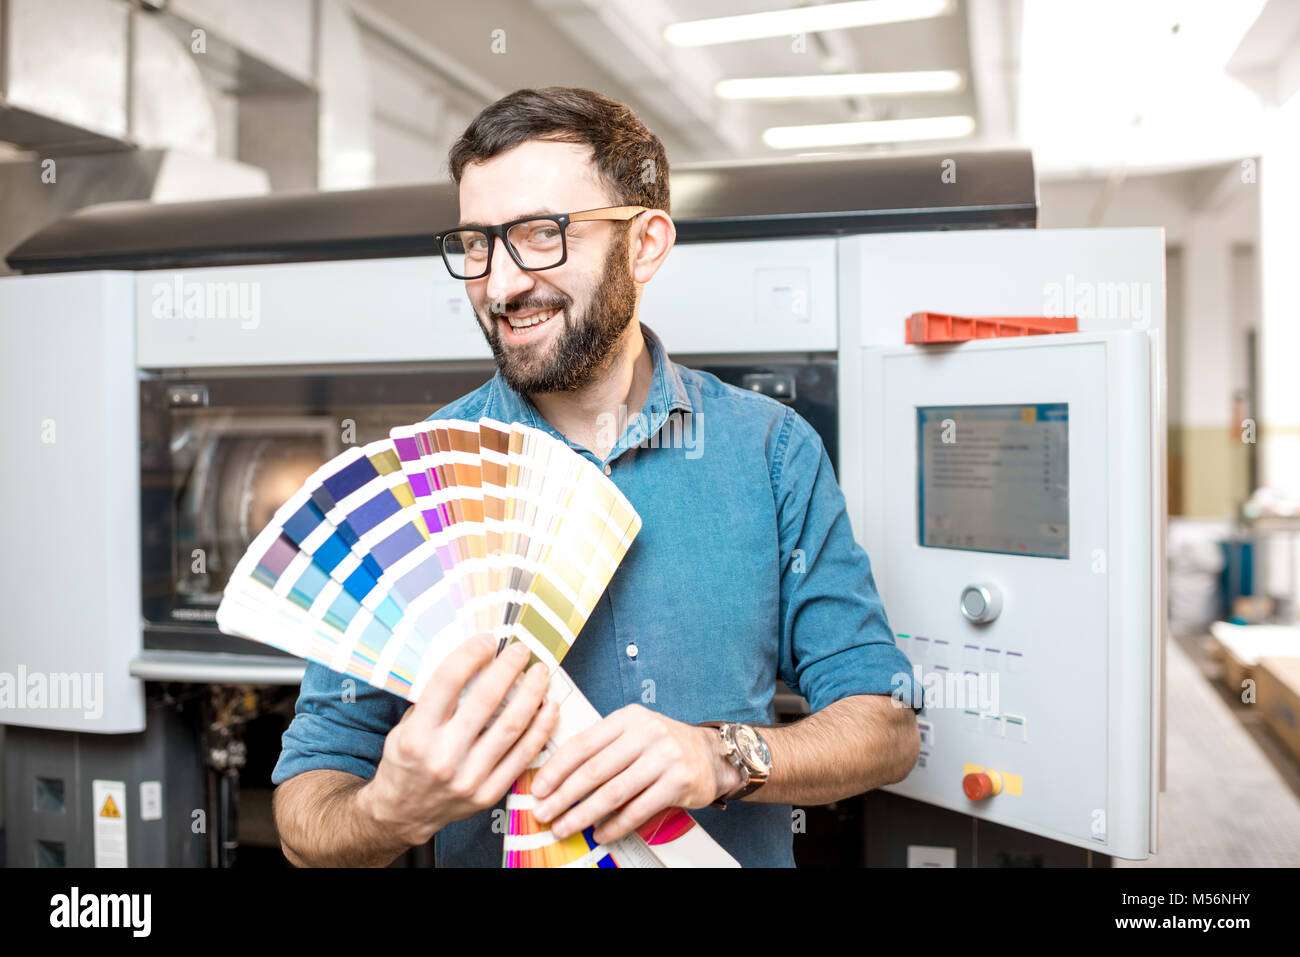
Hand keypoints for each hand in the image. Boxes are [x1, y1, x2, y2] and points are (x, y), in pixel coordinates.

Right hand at [358, 635, 559, 847]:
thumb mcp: (406, 726)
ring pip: (511, 727)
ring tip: (541, 673)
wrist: (404, 813)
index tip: (488, 640)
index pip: (447, 682)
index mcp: (417, 735)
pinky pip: (523, 756)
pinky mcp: (489, 794)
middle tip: (522, 650)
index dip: (471, 655)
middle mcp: (443, 757)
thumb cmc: (407, 760)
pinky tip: (550, 707)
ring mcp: (469, 778)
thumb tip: (475, 660)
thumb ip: (436, 699)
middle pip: (485, 701)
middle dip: (508, 668)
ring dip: (532, 694)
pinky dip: (541, 729)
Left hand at [529, 704, 743, 844]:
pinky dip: (615, 826)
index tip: (538, 788)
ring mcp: (664, 758)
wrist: (712, 755)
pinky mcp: (678, 783)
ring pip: (613, 793)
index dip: (557, 769)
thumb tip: (558, 774)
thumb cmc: (663, 745)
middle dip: (563, 796)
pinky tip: (600, 833)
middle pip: (594, 770)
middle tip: (544, 813)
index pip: (583, 744)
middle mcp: (646, 734)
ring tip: (564, 827)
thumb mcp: (634, 732)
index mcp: (628, 718)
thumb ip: (602, 746)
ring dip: (583, 814)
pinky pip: (638, 810)